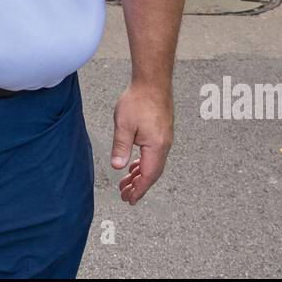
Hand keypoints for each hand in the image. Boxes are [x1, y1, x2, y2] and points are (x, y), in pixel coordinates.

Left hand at [110, 81, 173, 204]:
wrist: (152, 81)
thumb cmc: (138, 100)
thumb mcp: (123, 125)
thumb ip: (121, 147)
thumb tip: (117, 166)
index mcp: (156, 146)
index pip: (148, 176)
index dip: (138, 190)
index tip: (129, 200)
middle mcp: (164, 145)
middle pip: (152, 173)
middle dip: (138, 186)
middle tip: (125, 195)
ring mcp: (164, 139)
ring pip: (153, 164)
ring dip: (140, 175)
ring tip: (126, 182)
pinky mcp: (162, 132)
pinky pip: (154, 155)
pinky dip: (143, 163)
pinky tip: (134, 164)